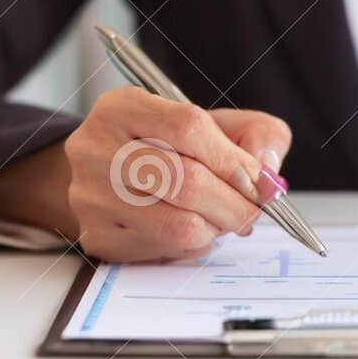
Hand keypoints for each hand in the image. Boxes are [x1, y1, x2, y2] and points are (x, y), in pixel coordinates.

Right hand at [61, 86, 291, 261]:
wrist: (105, 176)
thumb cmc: (167, 147)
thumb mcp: (211, 122)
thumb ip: (253, 133)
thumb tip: (267, 172)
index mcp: (122, 107)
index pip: (188, 128)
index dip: (234, 159)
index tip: (259, 180)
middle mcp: (96, 148)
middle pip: (184, 180)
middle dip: (234, 203)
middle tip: (253, 210)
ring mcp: (90, 195)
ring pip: (176, 224)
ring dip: (216, 228)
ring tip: (224, 219)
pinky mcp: (95, 236)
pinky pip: (163, 251)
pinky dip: (192, 246)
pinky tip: (194, 230)